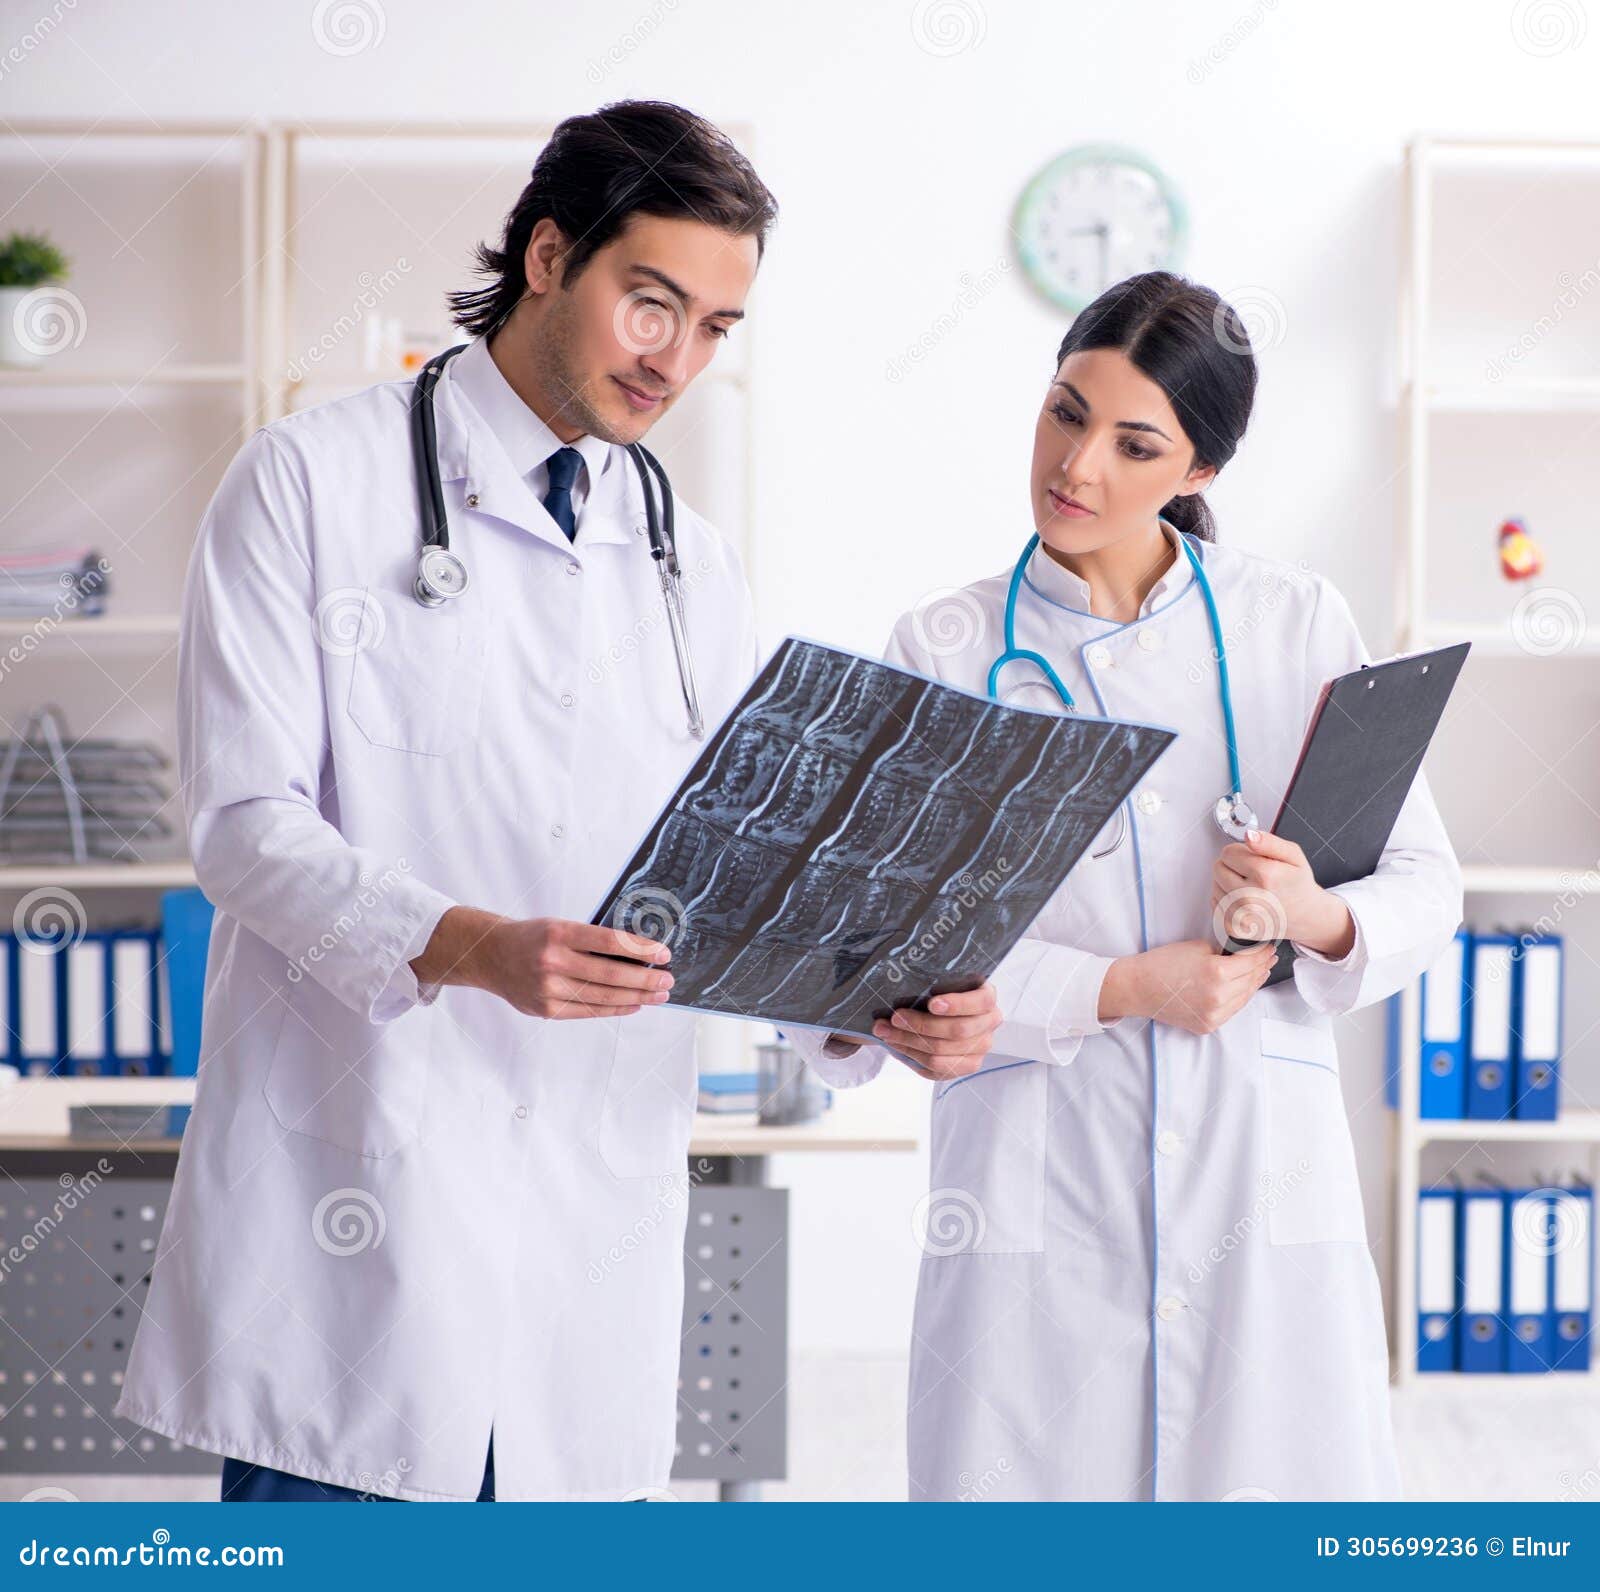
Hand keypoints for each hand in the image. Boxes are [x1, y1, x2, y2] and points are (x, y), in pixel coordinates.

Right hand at [411, 907, 673, 1018]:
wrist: (491, 956)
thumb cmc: (533, 937)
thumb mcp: (559, 925)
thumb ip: (592, 940)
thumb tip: (638, 953)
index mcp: (558, 932)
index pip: (608, 941)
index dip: (640, 949)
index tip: (663, 953)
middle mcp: (552, 961)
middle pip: (610, 974)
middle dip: (645, 978)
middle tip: (668, 979)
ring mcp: (548, 989)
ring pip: (602, 997)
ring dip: (637, 996)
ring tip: (658, 994)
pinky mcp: (547, 1010)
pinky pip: (589, 1011)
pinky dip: (615, 1009)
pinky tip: (634, 1004)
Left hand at [866, 983, 1002, 1081]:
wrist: (944, 1014)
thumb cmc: (941, 993)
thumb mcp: (943, 982)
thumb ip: (932, 981)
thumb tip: (902, 981)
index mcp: (987, 998)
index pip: (981, 1002)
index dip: (957, 1004)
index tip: (932, 1004)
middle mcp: (988, 1024)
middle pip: (957, 1031)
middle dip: (921, 1025)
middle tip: (895, 1018)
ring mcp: (979, 1049)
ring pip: (942, 1053)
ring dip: (908, 1042)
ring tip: (886, 1031)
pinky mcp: (966, 1066)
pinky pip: (936, 1069)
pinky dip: (911, 1056)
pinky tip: (896, 1044)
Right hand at [1098, 938, 1276, 1035]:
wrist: (1138, 987)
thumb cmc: (1163, 963)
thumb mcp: (1197, 947)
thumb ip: (1223, 953)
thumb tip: (1242, 957)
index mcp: (1218, 973)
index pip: (1252, 961)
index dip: (1263, 953)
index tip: (1269, 947)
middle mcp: (1220, 997)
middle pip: (1252, 980)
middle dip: (1262, 967)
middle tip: (1269, 958)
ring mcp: (1214, 1014)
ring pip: (1245, 998)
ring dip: (1254, 984)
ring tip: (1259, 972)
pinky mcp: (1208, 1025)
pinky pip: (1231, 1010)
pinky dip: (1239, 998)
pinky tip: (1241, 988)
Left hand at [1212, 829, 1353, 957]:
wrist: (1306, 917)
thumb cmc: (1298, 885)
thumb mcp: (1293, 856)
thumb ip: (1269, 841)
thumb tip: (1249, 835)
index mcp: (1266, 876)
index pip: (1228, 852)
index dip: (1240, 851)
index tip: (1253, 858)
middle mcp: (1251, 898)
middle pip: (1218, 868)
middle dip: (1233, 866)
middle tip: (1252, 873)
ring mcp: (1241, 916)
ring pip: (1215, 885)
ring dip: (1228, 883)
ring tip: (1251, 887)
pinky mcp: (1234, 929)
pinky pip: (1215, 904)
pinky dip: (1226, 900)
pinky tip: (1244, 900)